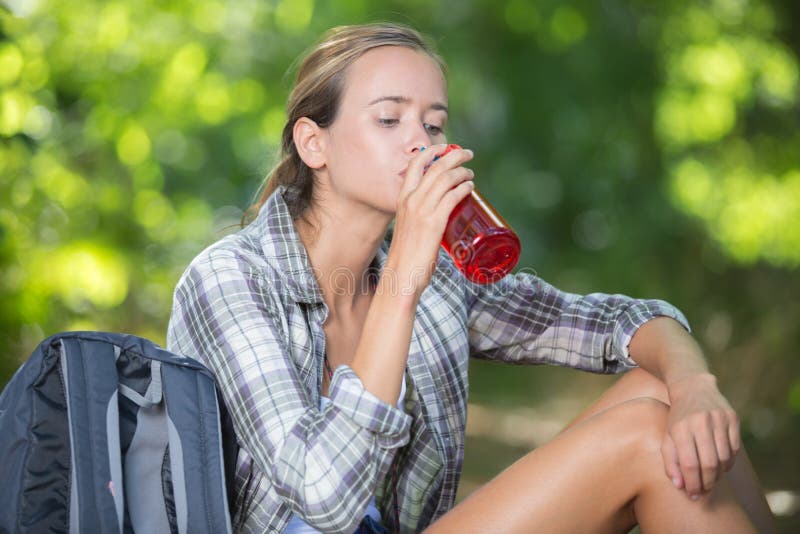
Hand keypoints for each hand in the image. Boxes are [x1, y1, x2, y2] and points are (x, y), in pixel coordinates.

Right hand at [386, 144, 474, 297]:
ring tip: (471, 171)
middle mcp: (411, 201)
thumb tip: (438, 216)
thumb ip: (419, 218)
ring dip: (462, 170)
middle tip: (467, 153)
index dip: (431, 151)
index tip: (444, 147)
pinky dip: (463, 188)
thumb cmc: (406, 258)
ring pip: (445, 178)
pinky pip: (452, 196)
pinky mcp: (434, 223)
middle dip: (453, 155)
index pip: (415, 165)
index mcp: (402, 200)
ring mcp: (422, 211)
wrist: (401, 277)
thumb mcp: (408, 228)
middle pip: (435, 167)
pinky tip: (470, 187)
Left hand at [661, 373, 740, 499]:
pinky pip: (735, 449)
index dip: (692, 483)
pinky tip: (720, 466)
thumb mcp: (668, 436)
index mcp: (680, 427)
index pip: (689, 463)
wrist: (693, 388)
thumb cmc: (678, 418)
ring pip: (724, 458)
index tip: (693, 495)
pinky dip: (729, 462)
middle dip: (707, 482)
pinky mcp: (732, 418)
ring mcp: (718, 419)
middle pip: (709, 463)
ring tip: (711, 479)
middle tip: (704, 491)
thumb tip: (680, 485)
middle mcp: (700, 422)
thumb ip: (670, 461)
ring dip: (718, 474)